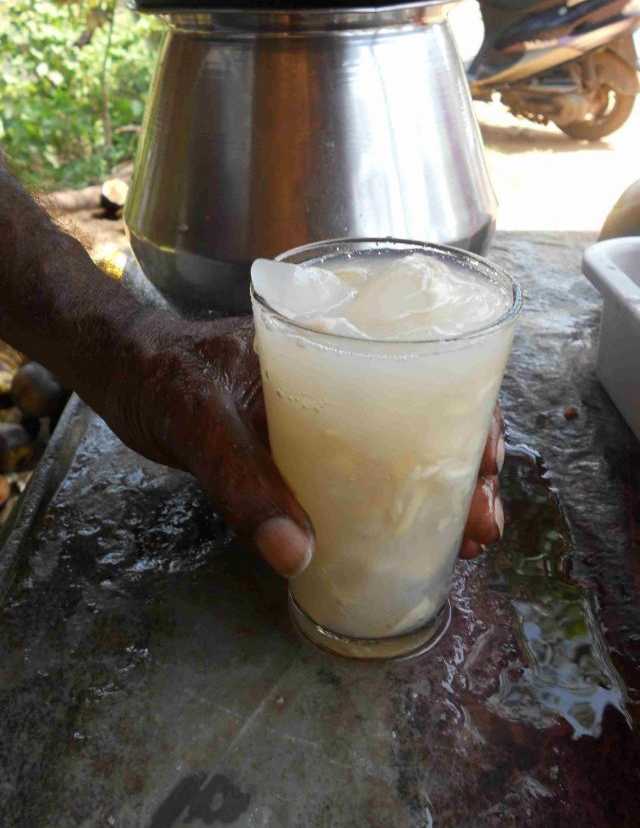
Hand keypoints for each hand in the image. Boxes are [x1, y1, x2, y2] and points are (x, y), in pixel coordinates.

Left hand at [104, 315, 504, 577]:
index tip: (490, 468)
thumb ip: (244, 483)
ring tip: (462, 540)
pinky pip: (366, 470)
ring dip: (440, 491)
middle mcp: (345, 374)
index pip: (429, 365)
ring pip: (405, 447)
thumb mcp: (201, 424)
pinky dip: (391, 502)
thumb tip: (302, 557)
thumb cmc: (163, 378)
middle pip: (432, 414)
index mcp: (337, 341)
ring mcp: (329, 411)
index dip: (474, 415)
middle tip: (484, 526)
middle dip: (470, 469)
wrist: (124, 377)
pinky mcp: (308, 444)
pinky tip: (406, 537)